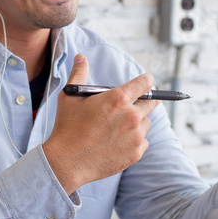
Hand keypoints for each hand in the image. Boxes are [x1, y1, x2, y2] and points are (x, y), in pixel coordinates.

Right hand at [43, 54, 159, 193]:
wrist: (66, 161)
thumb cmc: (67, 127)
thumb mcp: (70, 96)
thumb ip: (79, 74)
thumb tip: (80, 57)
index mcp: (118, 98)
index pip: (145, 83)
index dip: (146, 80)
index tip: (146, 82)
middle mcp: (131, 116)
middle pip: (151, 103)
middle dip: (143, 101)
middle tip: (131, 105)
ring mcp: (135, 136)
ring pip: (146, 123)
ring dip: (138, 122)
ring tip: (120, 126)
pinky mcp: (136, 153)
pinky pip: (143, 142)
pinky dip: (134, 140)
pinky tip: (118, 141)